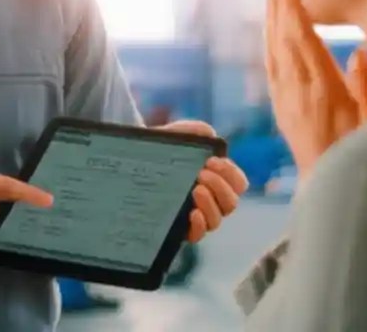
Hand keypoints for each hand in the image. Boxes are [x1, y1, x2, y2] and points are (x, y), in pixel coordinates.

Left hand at [159, 120, 249, 242]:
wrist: (128, 167)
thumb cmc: (156, 152)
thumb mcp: (172, 138)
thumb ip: (191, 131)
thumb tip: (208, 133)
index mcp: (214, 179)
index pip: (237, 182)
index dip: (230, 173)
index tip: (212, 161)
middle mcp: (209, 201)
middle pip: (231, 203)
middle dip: (220, 187)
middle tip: (202, 174)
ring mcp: (195, 217)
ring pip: (217, 220)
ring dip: (211, 204)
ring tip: (195, 189)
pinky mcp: (179, 230)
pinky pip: (198, 235)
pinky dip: (200, 225)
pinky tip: (192, 213)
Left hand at [264, 0, 366, 180]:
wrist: (330, 187)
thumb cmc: (360, 155)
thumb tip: (358, 52)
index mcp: (325, 90)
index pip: (304, 40)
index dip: (294, 10)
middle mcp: (300, 91)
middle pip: (284, 40)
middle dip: (278, 7)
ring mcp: (287, 100)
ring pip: (274, 52)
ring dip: (271, 21)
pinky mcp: (281, 109)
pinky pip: (272, 69)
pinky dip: (270, 45)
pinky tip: (270, 33)